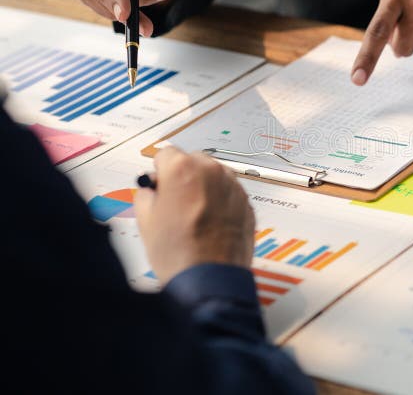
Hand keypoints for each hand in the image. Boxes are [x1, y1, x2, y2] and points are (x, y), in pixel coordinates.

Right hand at [134, 147, 254, 282]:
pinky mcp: (246, 202)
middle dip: (183, 176)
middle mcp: (211, 171)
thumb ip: (146, 193)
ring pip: (214, 176)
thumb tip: (151, 188)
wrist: (209, 279)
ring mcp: (232, 186)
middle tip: (174, 200)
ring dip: (204, 187)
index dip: (159, 171)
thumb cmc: (179, 253)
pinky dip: (221, 201)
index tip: (159, 182)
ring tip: (193, 216)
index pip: (165, 153)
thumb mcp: (146, 219)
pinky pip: (229, 193)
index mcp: (182, 169)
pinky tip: (210, 223)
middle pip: (192, 160)